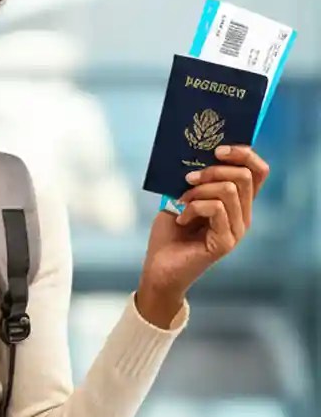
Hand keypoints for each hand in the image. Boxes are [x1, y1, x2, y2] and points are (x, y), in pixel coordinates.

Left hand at [138, 145, 270, 325]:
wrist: (158, 267)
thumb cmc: (169, 234)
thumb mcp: (180, 198)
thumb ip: (194, 180)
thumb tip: (197, 153)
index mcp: (236, 204)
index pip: (257, 173)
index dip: (244, 155)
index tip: (217, 149)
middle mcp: (242, 216)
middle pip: (244, 176)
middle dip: (212, 170)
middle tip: (187, 179)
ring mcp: (236, 230)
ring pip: (229, 190)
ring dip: (198, 190)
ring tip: (180, 202)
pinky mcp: (225, 242)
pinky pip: (215, 208)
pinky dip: (192, 207)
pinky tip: (180, 218)